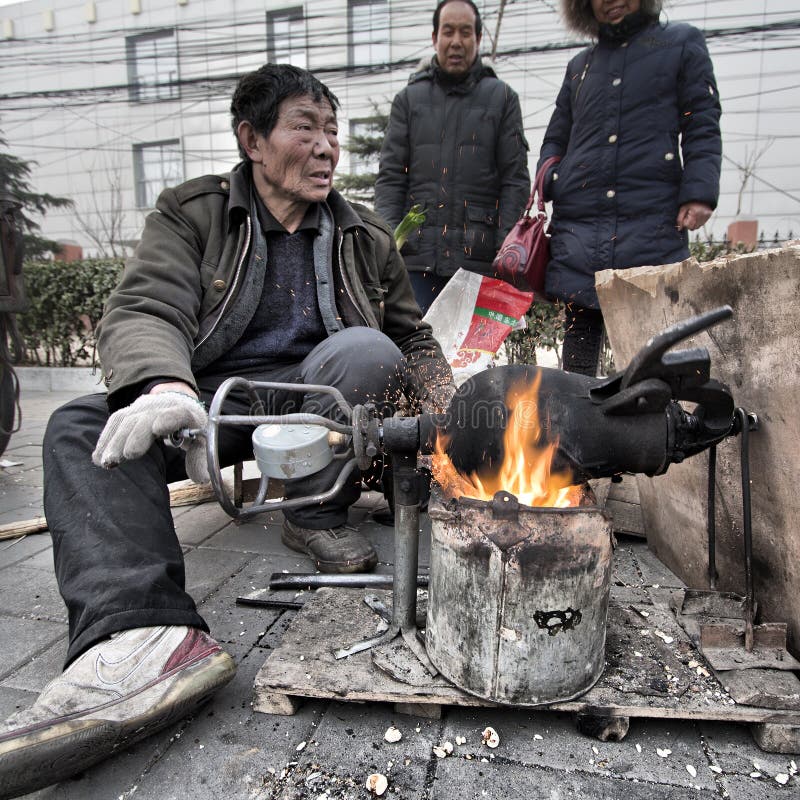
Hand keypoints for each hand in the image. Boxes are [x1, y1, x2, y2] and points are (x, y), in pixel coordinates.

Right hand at [92, 391, 209, 482]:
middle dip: (133, 436)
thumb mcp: (201, 441)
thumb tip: (199, 479)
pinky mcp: (129, 411)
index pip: (178, 413)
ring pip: (126, 419)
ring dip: (114, 441)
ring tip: (106, 463)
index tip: (158, 428)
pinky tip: (98, 457)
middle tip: (123, 458)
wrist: (176, 401)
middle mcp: (162, 407)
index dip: (169, 419)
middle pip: (146, 418)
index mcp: (185, 413)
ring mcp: (143, 407)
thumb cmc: (189, 427)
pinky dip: (105, 439)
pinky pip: (114, 421)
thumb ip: (199, 459)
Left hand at [676, 202, 712, 230]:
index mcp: (694, 212)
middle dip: (689, 225)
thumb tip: (679, 229)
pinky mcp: (709, 215)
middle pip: (692, 228)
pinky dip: (698, 222)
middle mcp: (701, 215)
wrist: (700, 195)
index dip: (684, 223)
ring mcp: (706, 215)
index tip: (685, 218)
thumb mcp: (682, 209)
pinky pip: (702, 224)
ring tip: (693, 216)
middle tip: (688, 217)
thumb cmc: (689, 202)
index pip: (687, 225)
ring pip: (697, 227)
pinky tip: (697, 216)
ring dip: (693, 224)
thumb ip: (679, 219)